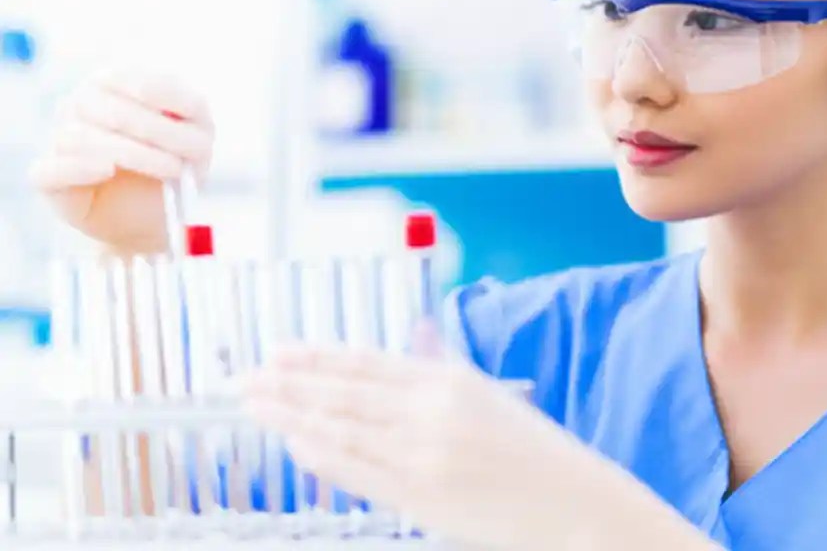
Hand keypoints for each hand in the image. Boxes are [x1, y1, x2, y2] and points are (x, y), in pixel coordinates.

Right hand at [29, 70, 213, 254]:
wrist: (152, 218)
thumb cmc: (173, 171)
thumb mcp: (194, 138)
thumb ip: (190, 113)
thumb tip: (169, 110)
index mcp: (112, 87)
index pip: (121, 77)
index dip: (152, 91)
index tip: (185, 112)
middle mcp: (81, 107)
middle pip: (104, 107)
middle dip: (151, 128)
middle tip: (184, 153)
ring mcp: (60, 140)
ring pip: (80, 137)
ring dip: (132, 152)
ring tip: (170, 169)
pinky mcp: (49, 179)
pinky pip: (51, 170)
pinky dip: (80, 168)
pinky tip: (107, 170)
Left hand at [243, 336, 719, 550]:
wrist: (573, 502)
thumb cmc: (536, 452)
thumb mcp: (493, 396)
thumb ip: (448, 363)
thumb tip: (419, 331)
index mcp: (450, 380)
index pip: (368, 362)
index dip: (318, 356)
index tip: (280, 350)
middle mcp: (432, 411)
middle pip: (344, 393)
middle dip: (291, 384)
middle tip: (246, 377)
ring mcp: (423, 454)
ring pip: (342, 430)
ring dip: (293, 416)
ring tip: (257, 405)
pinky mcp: (420, 495)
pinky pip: (358, 472)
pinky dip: (322, 456)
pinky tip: (296, 444)